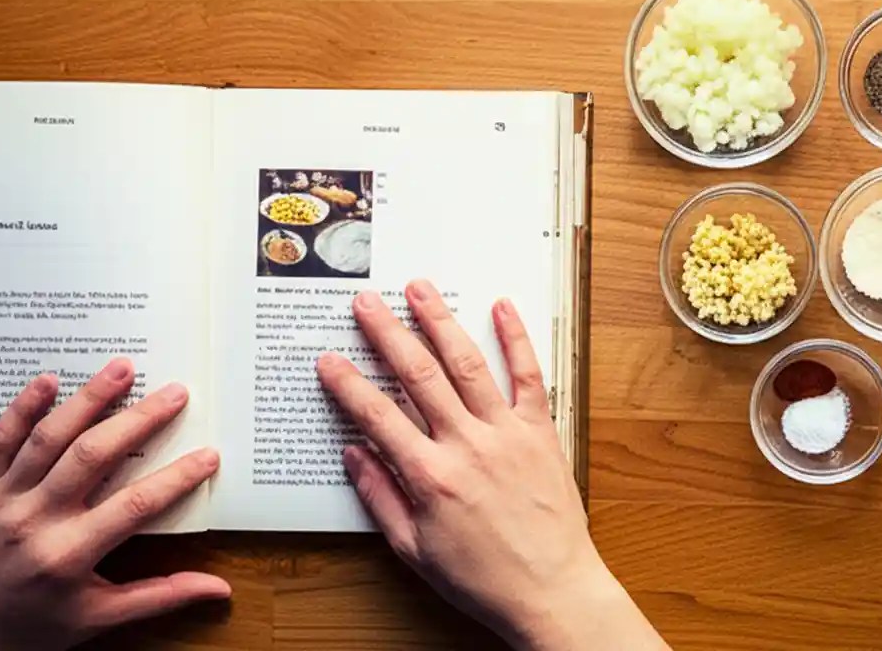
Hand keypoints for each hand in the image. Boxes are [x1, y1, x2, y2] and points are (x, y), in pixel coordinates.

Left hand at [0, 358, 228, 650]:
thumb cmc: (24, 630)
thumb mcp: (96, 620)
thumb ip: (159, 597)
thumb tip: (216, 588)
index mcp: (70, 556)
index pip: (137, 506)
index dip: (177, 478)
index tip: (207, 455)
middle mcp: (36, 521)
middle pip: (95, 457)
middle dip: (140, 420)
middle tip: (174, 392)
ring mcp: (2, 501)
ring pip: (50, 439)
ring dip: (88, 399)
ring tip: (122, 368)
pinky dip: (21, 408)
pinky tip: (48, 381)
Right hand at [317, 281, 667, 650]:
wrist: (552, 593)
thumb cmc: (484, 579)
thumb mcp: (414, 550)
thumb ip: (380, 497)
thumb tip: (353, 455)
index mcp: (431, 477)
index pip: (377, 416)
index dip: (348, 385)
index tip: (329, 361)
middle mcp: (467, 445)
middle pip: (418, 375)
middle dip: (387, 334)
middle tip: (366, 303)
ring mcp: (507, 433)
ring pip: (467, 364)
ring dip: (440, 322)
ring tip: (419, 289)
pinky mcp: (541, 432)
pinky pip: (530, 376)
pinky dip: (516, 339)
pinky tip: (502, 308)